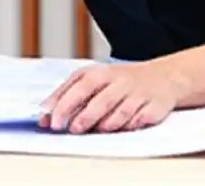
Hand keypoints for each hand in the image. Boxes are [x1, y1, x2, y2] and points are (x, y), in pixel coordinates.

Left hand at [40, 61, 184, 133]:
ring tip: (97, 130)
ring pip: (120, 113)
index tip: (52, 122)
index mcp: (100, 73)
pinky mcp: (154, 106)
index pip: (79, 87)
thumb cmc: (118, 82)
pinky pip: (140, 120)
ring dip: (106, 125)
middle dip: (84, 118)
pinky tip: (122, 127)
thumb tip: (44, 116)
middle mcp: (119, 81)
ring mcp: (138, 94)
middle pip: (100, 101)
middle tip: (72, 130)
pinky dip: (129, 125)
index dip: (64, 105)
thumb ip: (66, 96)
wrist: (160, 78)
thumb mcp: (90, 80)